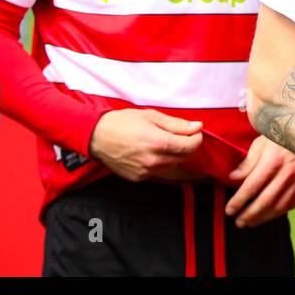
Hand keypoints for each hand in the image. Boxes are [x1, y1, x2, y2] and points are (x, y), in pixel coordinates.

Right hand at [88, 108, 203, 181]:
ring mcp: (145, 172)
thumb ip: (177, 124)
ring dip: (176, 155)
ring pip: (173, 166)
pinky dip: (162, 163)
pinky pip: (159, 172)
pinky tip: (153, 152)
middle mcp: (153, 161)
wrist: (96, 136)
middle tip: (183, 135)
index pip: (190, 146)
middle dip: (188, 146)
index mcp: (158, 143)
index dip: (197, 138)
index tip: (195, 131)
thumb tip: (197, 127)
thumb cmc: (123, 123)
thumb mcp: (152, 116)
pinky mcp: (139, 178)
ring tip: (166, 142)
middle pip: (184, 158)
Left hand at [226, 134, 294, 227]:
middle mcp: (287, 172)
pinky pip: (291, 204)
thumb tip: (233, 178)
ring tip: (250, 222)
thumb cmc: (283, 134)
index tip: (229, 210)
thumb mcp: (262, 141)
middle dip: (249, 215)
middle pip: (264, 201)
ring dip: (262, 218)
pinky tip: (268, 215)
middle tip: (238, 222)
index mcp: (273, 160)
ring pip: (278, 207)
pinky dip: (278, 213)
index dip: (238, 201)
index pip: (251, 187)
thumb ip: (248, 162)